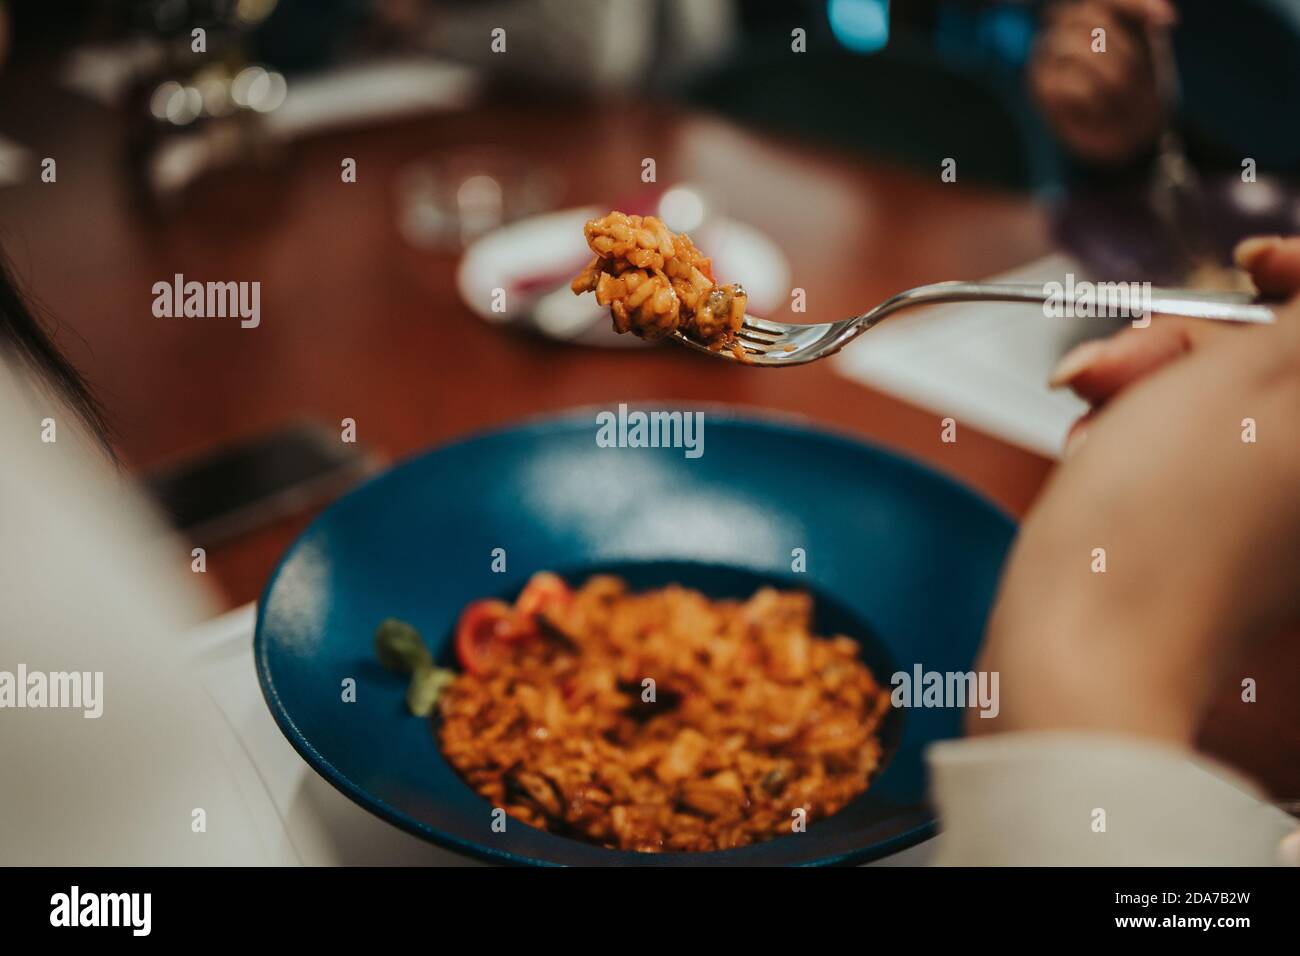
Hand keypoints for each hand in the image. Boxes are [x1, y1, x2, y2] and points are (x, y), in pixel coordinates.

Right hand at [973, 236, 1299, 743]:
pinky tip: (1092, 453)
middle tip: (1114, 363)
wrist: (1085, 646)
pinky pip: (1188, 452)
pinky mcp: (1221, 537)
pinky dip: (1134, 436)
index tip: (1243, 263)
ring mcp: (1273, 515)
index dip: (1293, 272)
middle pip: (1271, 359)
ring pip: (1217, 400)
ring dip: (1142, 387)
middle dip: (1185, 341)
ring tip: (1088, 418)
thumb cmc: (1157, 519)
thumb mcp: (1251, 374)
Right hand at [1028, 0, 1174, 164]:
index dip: (1136, 4)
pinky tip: (1098, 110)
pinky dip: (1095, 101)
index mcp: (1090, 15)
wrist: (1126, 136)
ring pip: (1081, 50)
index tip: (1168, 21)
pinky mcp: (1041, 87)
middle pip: (1091, 17)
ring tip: (1119, 97)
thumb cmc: (1136, 90)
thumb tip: (1162, 16)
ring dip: (1112, 78)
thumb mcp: (1149, 51)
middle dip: (1124, 50)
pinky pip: (1073, 85)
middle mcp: (1064, 30)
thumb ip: (1145, 24)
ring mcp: (1048, 58)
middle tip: (1136, 79)